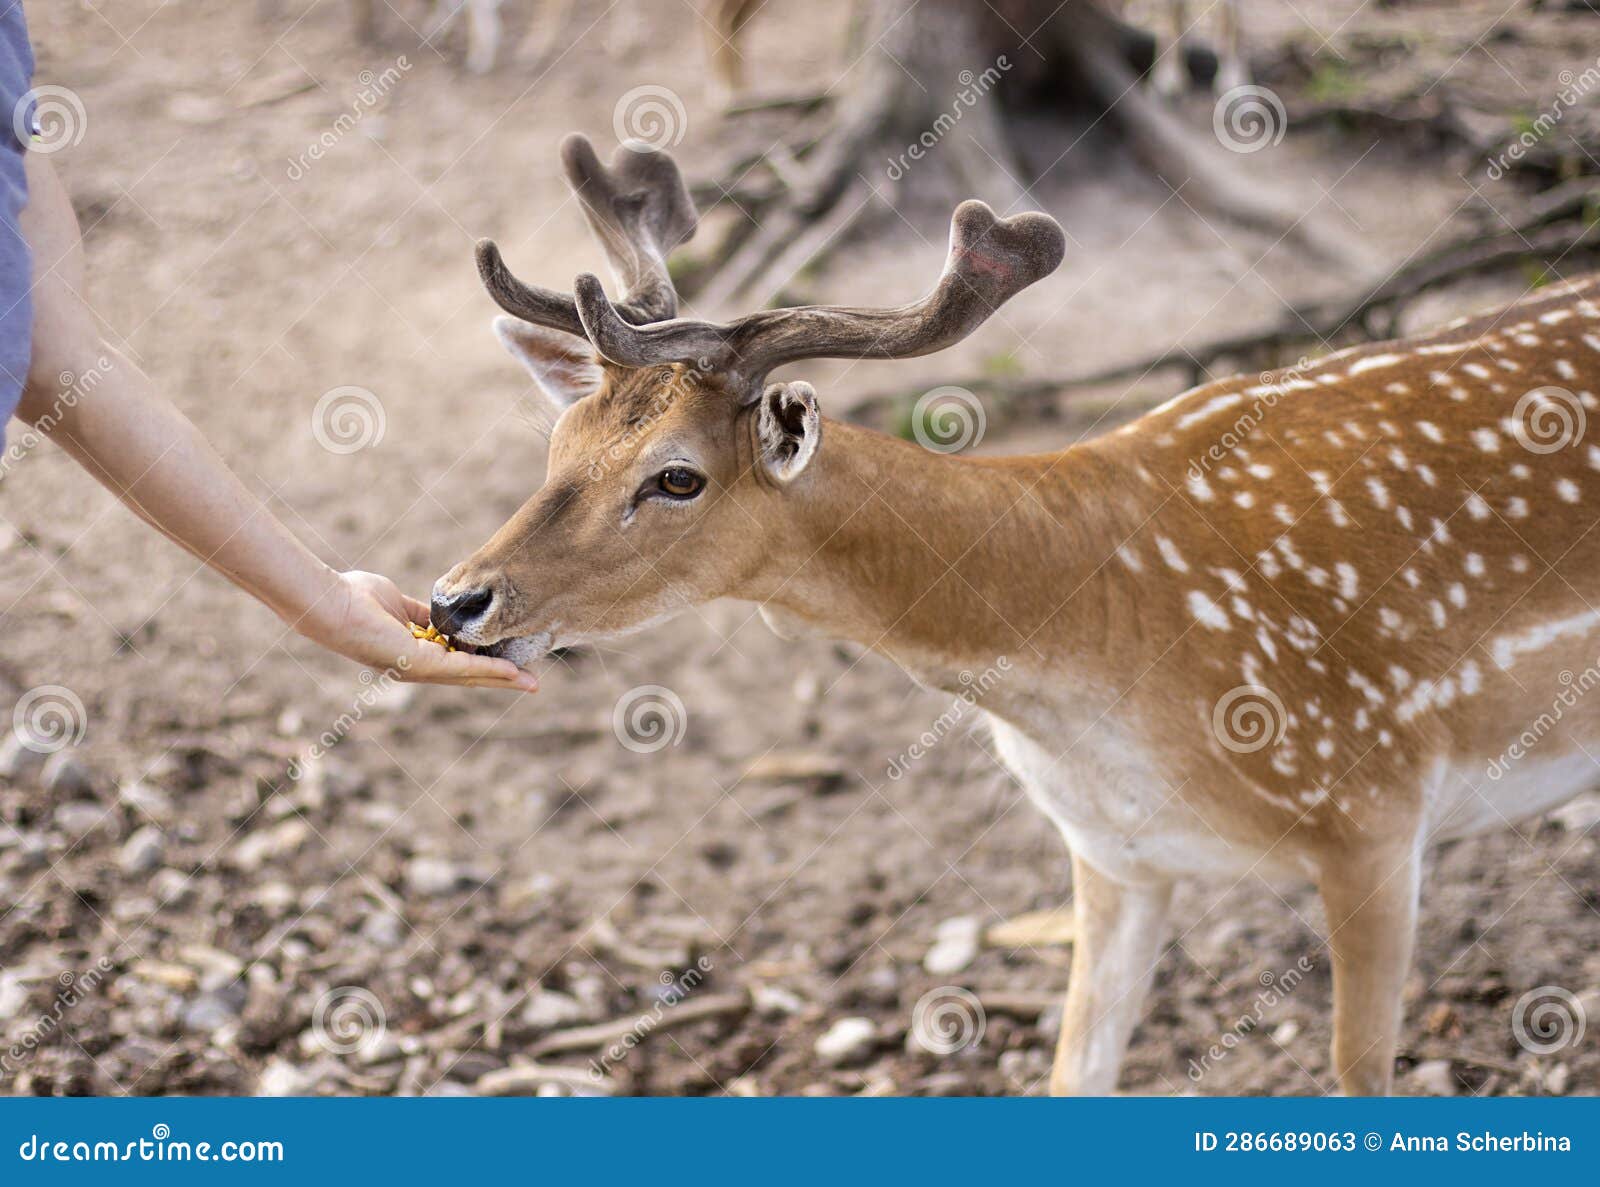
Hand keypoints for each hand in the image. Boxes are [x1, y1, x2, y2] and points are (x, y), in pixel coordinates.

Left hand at [299, 570, 539, 692]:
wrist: (333, 604)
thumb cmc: (356, 599)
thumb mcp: (400, 605)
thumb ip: (424, 614)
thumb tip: (444, 615)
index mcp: (412, 655)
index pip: (456, 663)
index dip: (484, 663)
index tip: (510, 662)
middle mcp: (417, 669)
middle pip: (469, 677)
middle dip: (500, 679)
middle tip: (530, 683)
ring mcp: (419, 670)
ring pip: (471, 677)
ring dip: (503, 679)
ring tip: (531, 683)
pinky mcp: (420, 665)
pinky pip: (463, 669)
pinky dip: (490, 670)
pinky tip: (512, 673)